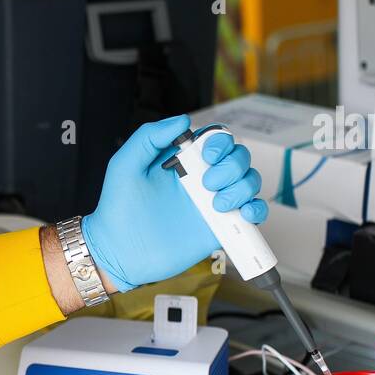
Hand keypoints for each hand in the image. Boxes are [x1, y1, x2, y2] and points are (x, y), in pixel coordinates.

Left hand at [81, 114, 267, 291]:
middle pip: (238, 158)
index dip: (220, 142)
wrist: (119, 254)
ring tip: (218, 205)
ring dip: (244, 187)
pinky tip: (244, 213)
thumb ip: (149, 137)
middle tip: (208, 183)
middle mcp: (200, 179)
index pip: (216, 139)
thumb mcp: (125, 166)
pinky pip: (251, 214)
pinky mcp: (219, 228)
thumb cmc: (117, 211)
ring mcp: (211, 204)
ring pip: (249, 182)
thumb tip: (182, 120)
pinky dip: (257, 210)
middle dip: (233, 166)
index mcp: (182, 161)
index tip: (208, 155)